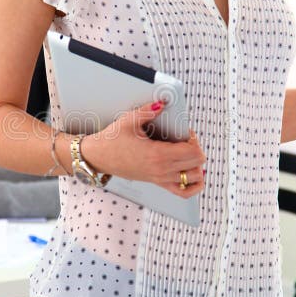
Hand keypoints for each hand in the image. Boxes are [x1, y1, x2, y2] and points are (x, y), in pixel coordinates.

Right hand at [81, 100, 205, 198]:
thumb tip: (162, 103)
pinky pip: (183, 192)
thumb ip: (148, 110)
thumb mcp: (129, 121)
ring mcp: (160, 178)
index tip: (186, 132)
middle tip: (187, 140)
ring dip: (196, 166)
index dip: (194, 140)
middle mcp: (161, 170)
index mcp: (157, 154)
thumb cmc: (111, 141)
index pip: (192, 152)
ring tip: (189, 155)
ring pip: (193, 179)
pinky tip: (192, 175)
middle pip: (197, 164)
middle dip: (197, 149)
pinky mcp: (157, 182)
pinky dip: (193, 186)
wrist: (98, 157)